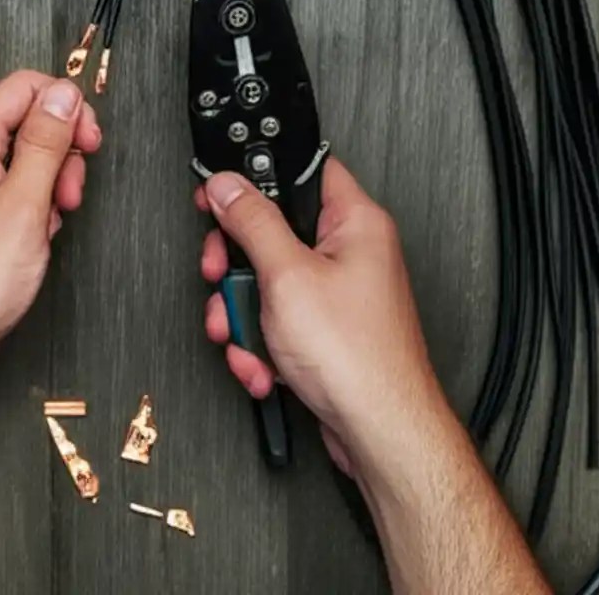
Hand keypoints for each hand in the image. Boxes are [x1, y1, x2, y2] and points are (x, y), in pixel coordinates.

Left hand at [0, 71, 100, 388]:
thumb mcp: (26, 203)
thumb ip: (47, 143)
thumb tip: (63, 95)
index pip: (24, 88)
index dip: (66, 107)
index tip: (88, 138)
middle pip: (27, 122)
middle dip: (62, 152)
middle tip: (70, 190)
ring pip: (25, 161)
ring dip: (51, 185)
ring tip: (51, 220)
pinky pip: (14, 192)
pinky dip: (34, 209)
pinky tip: (36, 237)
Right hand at [196, 160, 444, 477]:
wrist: (378, 429)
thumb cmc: (357, 358)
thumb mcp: (287, 276)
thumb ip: (252, 223)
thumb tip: (229, 186)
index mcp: (354, 222)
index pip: (301, 169)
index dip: (255, 176)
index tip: (220, 193)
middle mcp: (351, 252)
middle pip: (270, 233)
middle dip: (236, 268)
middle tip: (224, 278)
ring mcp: (337, 293)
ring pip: (265, 284)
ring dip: (244, 316)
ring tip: (247, 338)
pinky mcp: (325, 330)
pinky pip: (277, 320)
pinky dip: (261, 344)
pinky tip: (265, 364)